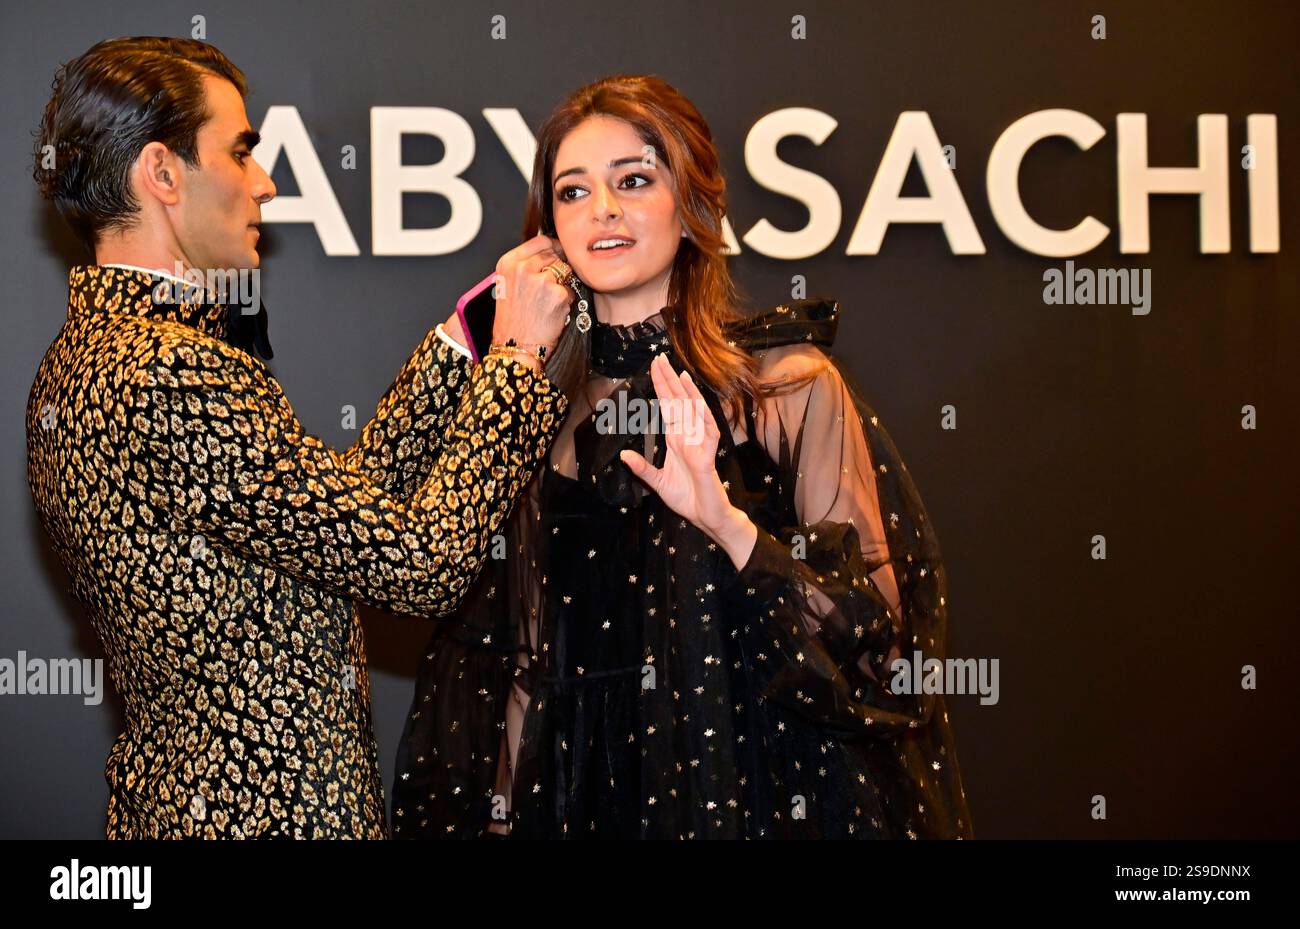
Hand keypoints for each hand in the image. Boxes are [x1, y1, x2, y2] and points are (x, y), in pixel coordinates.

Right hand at [490, 234, 571, 354]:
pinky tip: (553, 313)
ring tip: (547, 303)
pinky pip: (571, 290)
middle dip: (558, 269)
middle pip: (554, 255)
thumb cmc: (512, 321)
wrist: (515, 348)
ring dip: (562, 285)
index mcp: (508, 263)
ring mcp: (541, 280)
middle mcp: (522, 268)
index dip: (553, 248)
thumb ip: (524, 265)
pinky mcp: (557, 294)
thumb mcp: (508, 285)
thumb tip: (551, 251)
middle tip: (550, 289)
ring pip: (565, 272)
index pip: (540, 241)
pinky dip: (567, 301)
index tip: (557, 256)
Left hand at [620, 354, 757, 568]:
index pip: (667, 409)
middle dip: (669, 382)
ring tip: (678, 372)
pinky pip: (707, 432)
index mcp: (676, 441)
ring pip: (693, 412)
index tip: (653, 368)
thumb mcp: (657, 483)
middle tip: (659, 358)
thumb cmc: (687, 498)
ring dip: (686, 392)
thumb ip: (642, 468)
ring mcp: (699, 444)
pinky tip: (696, 400)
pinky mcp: (708, 456)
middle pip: (678, 404)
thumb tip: (623, 456)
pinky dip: (703, 415)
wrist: (706, 517)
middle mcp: (688, 437)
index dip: (661, 389)